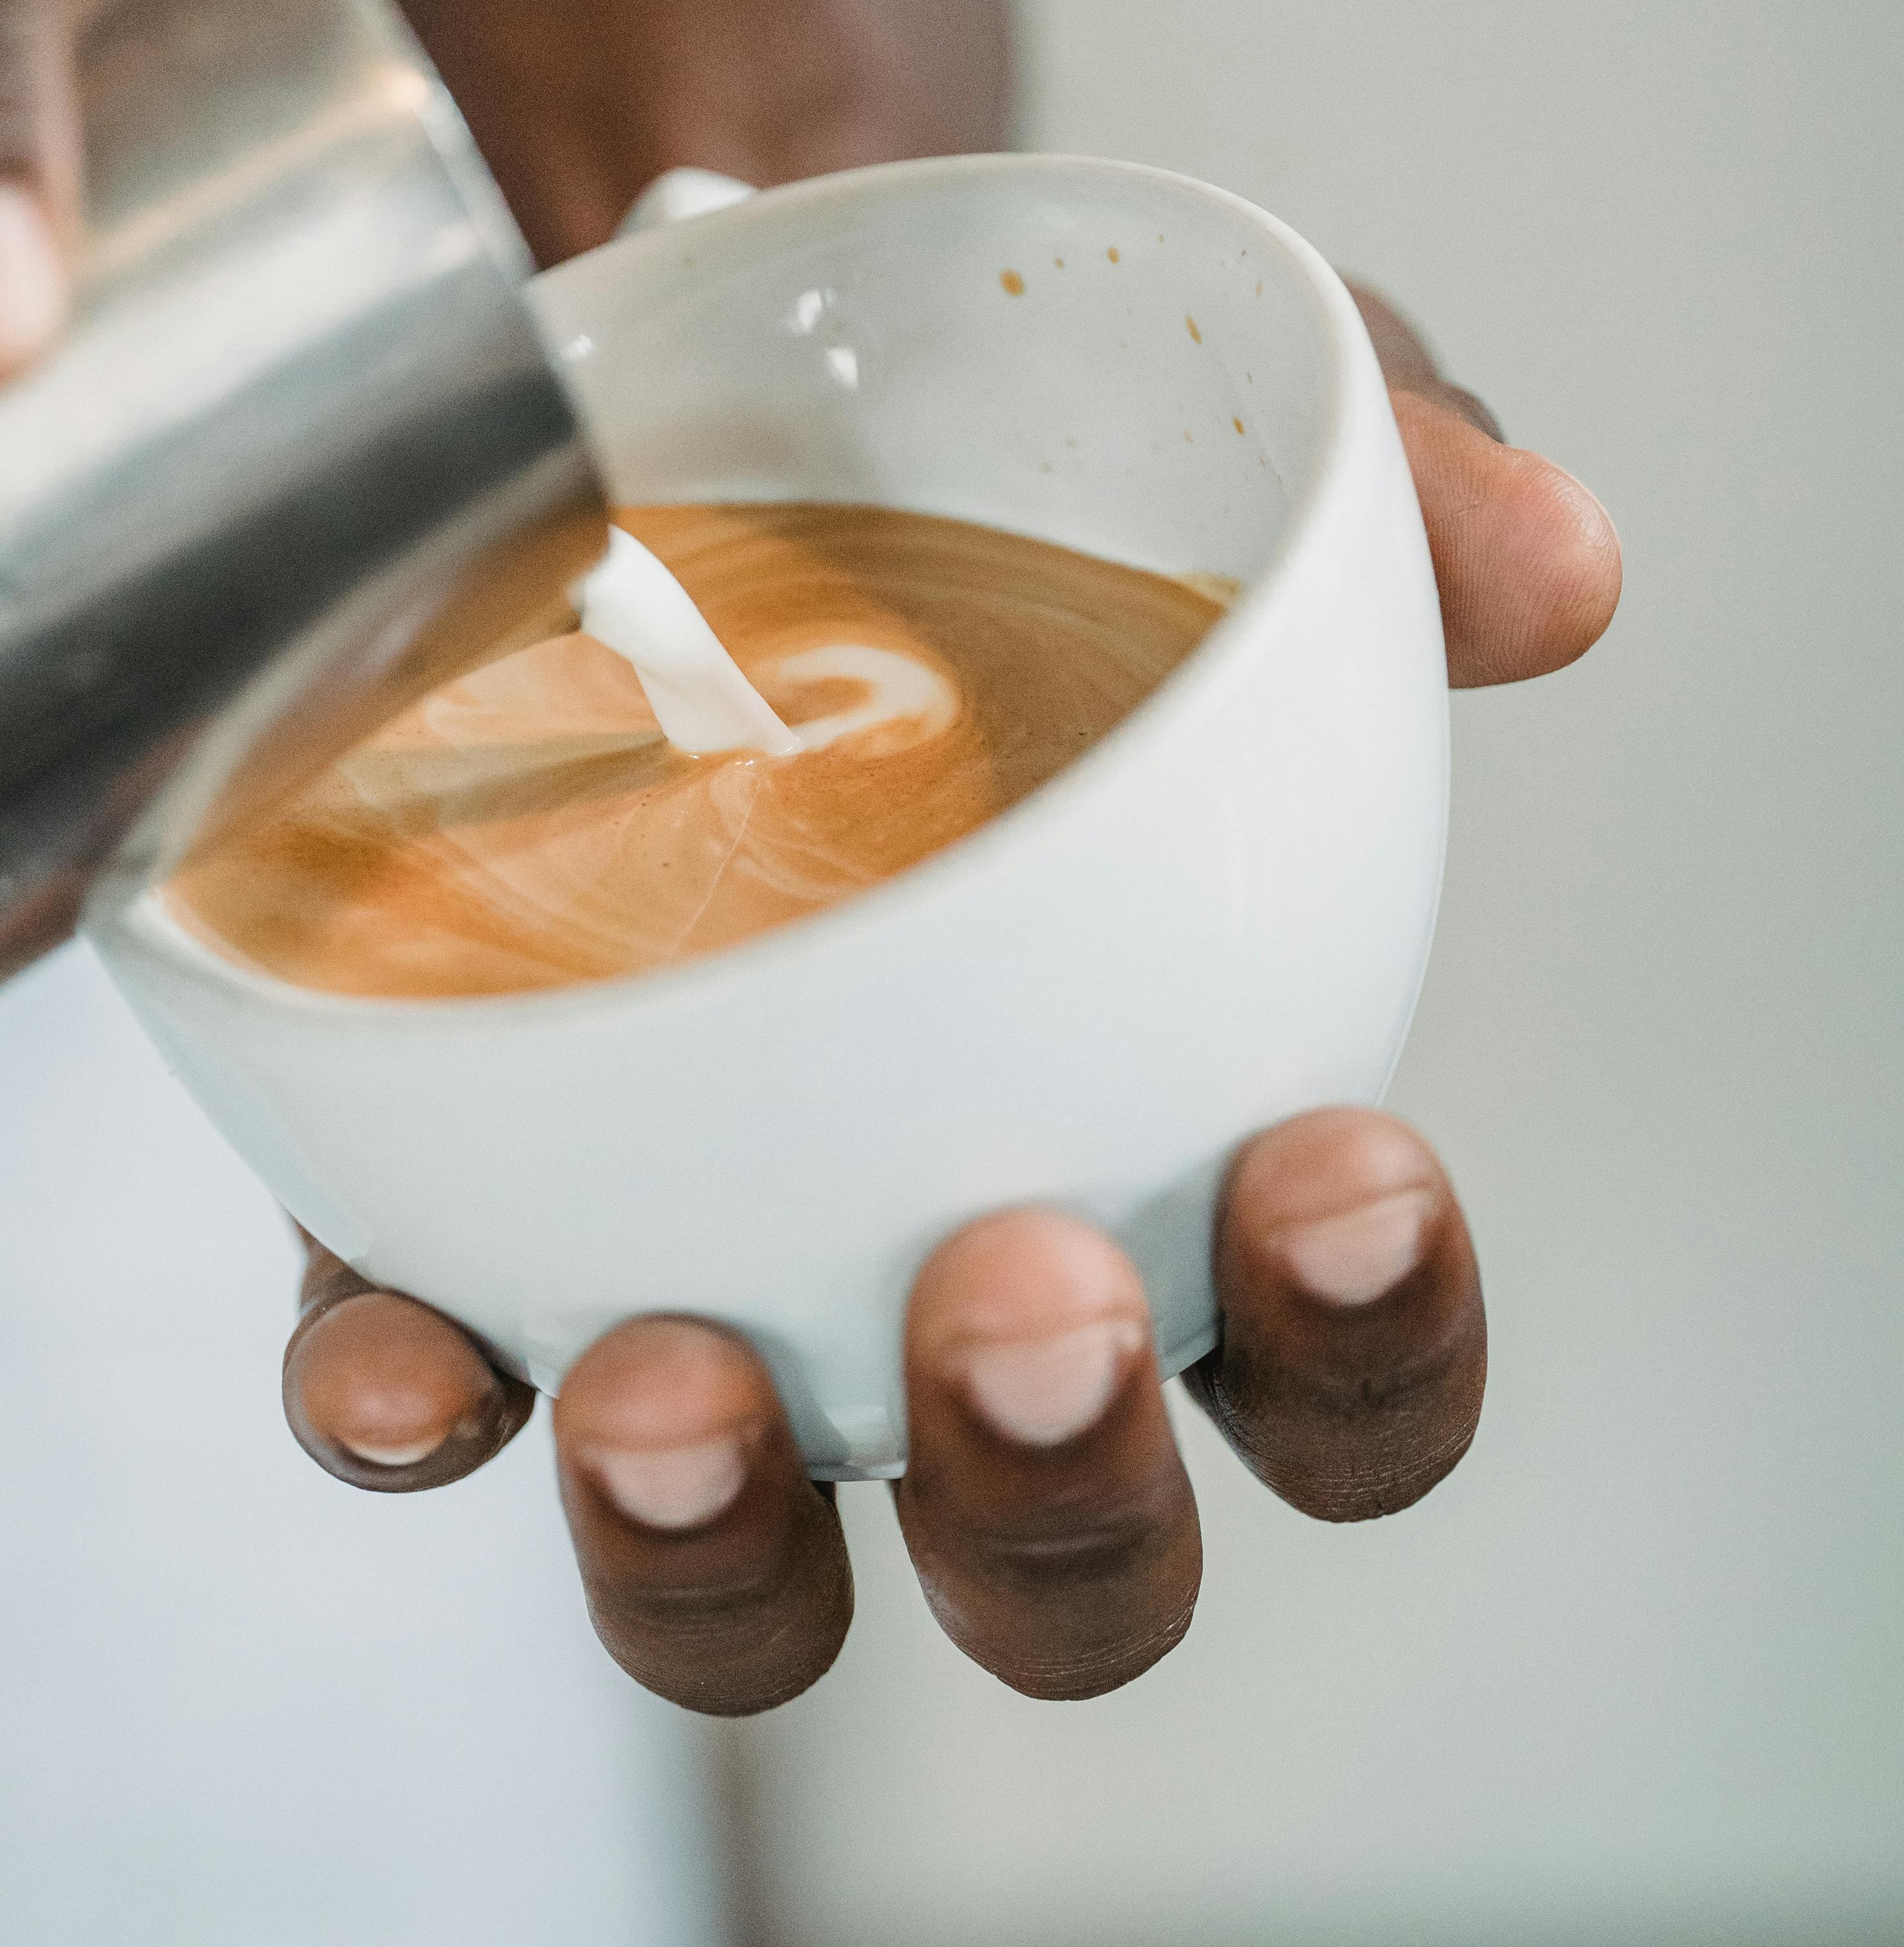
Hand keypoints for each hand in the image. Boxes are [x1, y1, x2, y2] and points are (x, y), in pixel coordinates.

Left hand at [278, 321, 1620, 1713]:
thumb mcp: (1211, 443)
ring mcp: (695, 1277)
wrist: (676, 376)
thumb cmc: (1003, 473)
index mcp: (1179, 1166)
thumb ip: (1394, 503)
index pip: (1335, 1387)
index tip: (1338, 1167)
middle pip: (1055, 1566)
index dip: (1367, 1351)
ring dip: (717, 1538)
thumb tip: (1546, 567)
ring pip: (738, 1571)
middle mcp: (937, 1287)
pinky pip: (417, 1388)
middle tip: (1018, 1287)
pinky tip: (400, 1368)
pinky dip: (401, 1406)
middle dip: (1056, 1492)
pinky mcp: (451, 1213)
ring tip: (681, 1383)